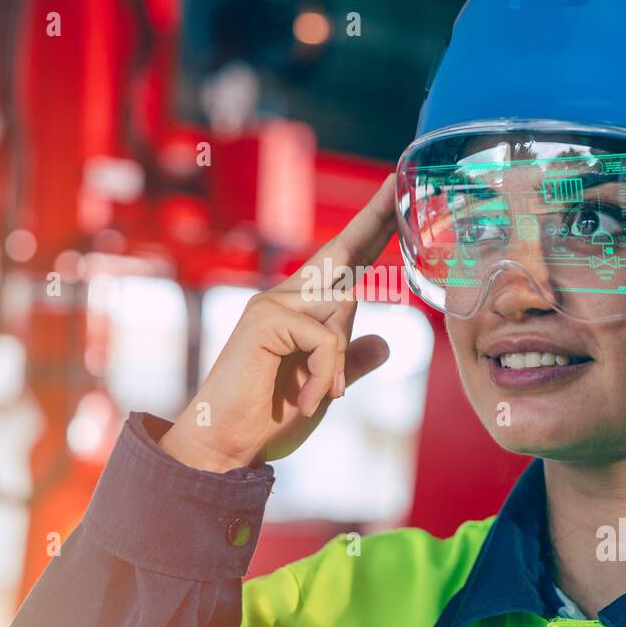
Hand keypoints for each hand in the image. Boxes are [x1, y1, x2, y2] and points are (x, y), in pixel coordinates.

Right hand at [159, 174, 396, 472]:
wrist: (226, 446)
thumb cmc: (268, 418)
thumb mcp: (325, 386)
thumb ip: (349, 361)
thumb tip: (384, 343)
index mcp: (302, 309)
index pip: (346, 262)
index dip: (373, 229)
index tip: (397, 193)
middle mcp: (286, 296)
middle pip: (342, 252)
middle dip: (375, 218)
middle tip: (399, 180)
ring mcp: (272, 302)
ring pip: (341, 305)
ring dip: (339, 358)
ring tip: (324, 393)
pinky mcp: (265, 318)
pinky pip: (327, 338)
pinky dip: (327, 374)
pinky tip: (311, 400)